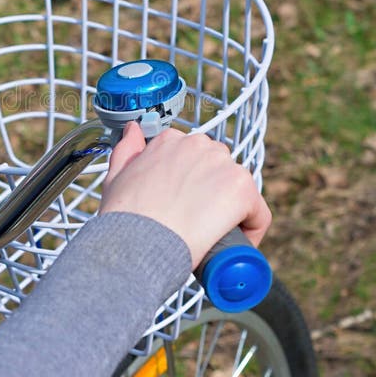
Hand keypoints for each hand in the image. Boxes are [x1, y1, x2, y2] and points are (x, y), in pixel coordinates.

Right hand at [100, 122, 271, 268]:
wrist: (136, 242)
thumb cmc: (124, 217)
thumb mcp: (116, 176)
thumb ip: (126, 150)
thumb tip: (135, 131)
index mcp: (171, 140)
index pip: (196, 157)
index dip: (195, 185)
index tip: (189, 206)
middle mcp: (199, 145)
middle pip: (220, 171)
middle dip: (214, 196)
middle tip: (201, 225)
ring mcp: (223, 165)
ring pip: (240, 190)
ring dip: (234, 212)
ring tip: (217, 237)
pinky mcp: (241, 189)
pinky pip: (259, 214)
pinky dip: (253, 231)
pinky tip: (240, 246)